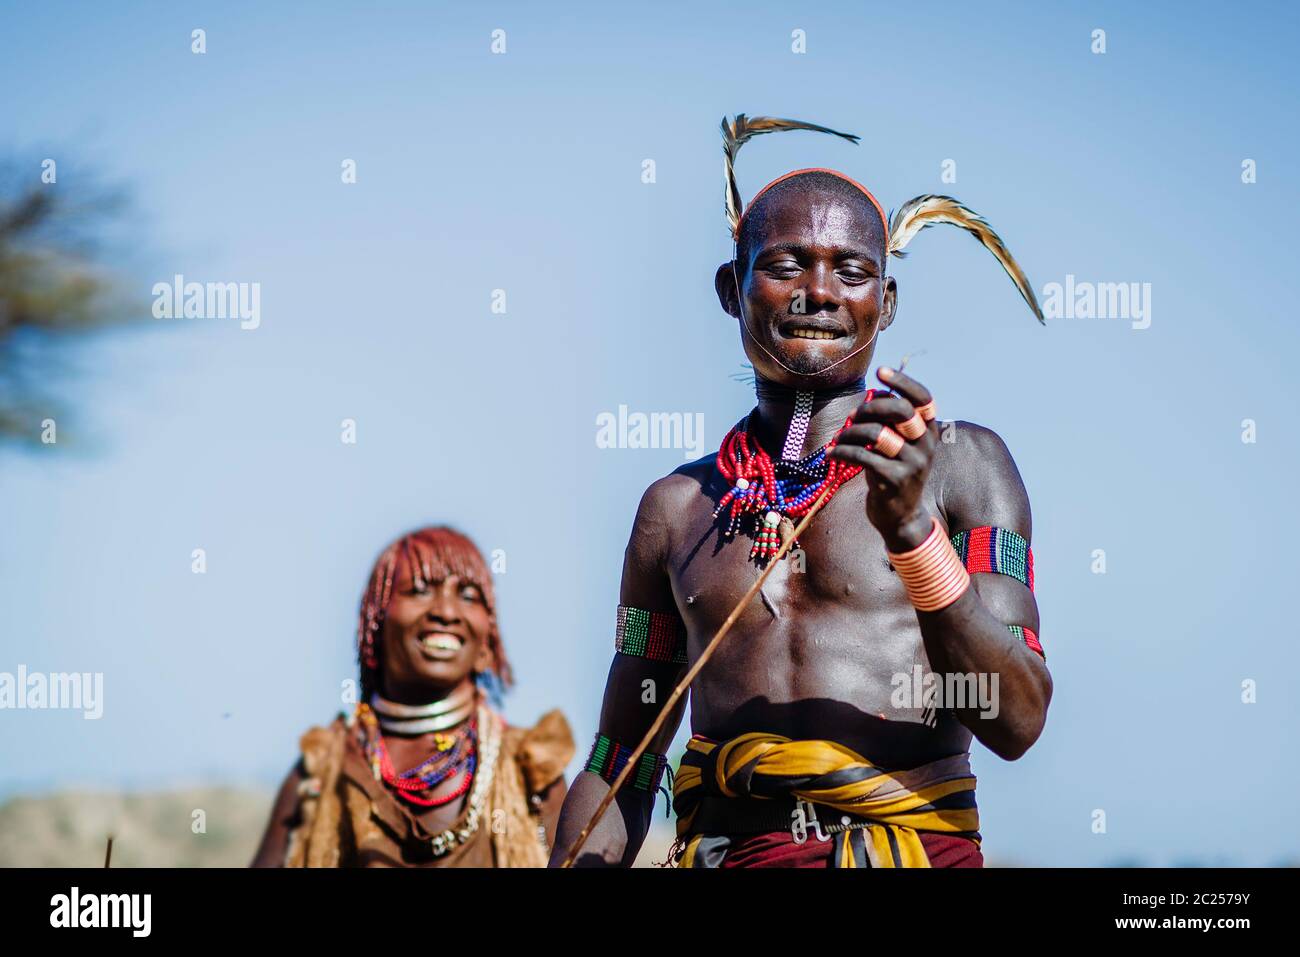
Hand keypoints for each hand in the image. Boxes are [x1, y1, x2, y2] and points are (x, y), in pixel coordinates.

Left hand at [827, 366, 936, 550]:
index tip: (880, 371)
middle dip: (870, 407)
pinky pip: (862, 455)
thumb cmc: (893, 472)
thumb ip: (892, 422)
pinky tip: (831, 454)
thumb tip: (874, 395)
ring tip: (839, 439)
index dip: (902, 382)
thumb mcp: (901, 446)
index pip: (923, 398)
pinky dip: (841, 451)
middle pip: (900, 410)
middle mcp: (926, 445)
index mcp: (929, 432)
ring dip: (850, 432)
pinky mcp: (894, 480)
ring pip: (876, 432)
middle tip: (853, 416)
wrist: (900, 517)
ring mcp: (912, 463)